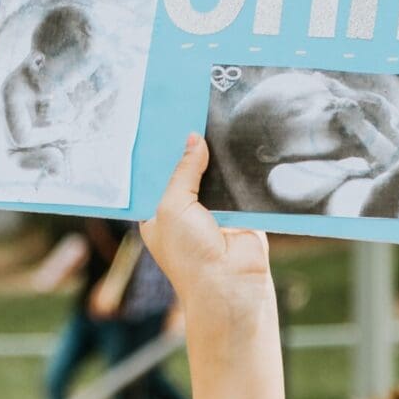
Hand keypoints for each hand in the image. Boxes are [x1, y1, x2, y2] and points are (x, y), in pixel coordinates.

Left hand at [140, 135, 269, 311]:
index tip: (164, 121)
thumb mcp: (173, 206)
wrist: (230, 287)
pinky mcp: (242, 215)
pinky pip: (241, 186)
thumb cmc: (190, 256)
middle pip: (187, 172)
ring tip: (217, 119)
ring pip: (216, 176)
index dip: (161, 152)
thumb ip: (184, 171)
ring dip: (218, 158)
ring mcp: (214, 214)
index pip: (156, 177)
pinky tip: (241, 144)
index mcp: (157, 214)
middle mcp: (184, 214)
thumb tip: (194, 139)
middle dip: (190, 150)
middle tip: (191, 111)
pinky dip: (242, 171)